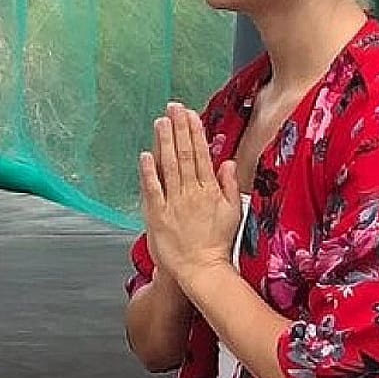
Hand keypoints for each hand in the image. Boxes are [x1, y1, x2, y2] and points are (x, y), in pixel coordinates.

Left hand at [138, 103, 241, 291]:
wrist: (201, 270)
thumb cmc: (217, 243)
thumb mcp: (233, 212)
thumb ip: (229, 185)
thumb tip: (226, 162)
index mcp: (210, 190)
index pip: (201, 155)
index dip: (194, 132)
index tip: (190, 114)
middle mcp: (192, 193)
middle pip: (184, 155)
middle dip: (178, 129)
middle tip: (173, 108)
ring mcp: (174, 203)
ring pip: (169, 166)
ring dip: (164, 142)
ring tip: (161, 121)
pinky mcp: (158, 215)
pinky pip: (153, 189)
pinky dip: (149, 171)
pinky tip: (146, 154)